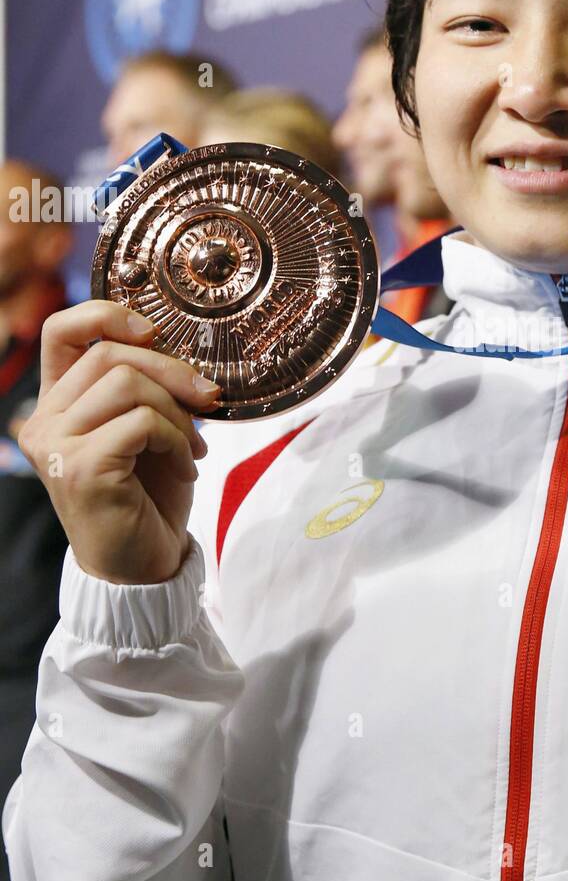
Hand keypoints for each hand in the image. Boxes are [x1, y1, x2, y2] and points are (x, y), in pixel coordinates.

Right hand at [18, 302, 221, 584]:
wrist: (144, 566)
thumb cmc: (148, 496)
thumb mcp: (149, 430)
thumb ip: (148, 389)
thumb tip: (186, 356)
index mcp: (57, 404)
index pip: (60, 330)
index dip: (106, 314)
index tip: (153, 331)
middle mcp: (45, 421)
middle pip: (108, 353)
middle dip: (172, 370)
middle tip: (209, 399)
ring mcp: (58, 445)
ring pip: (127, 384)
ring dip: (178, 412)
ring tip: (193, 447)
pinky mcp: (83, 468)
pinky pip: (142, 423)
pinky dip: (177, 440)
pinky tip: (186, 468)